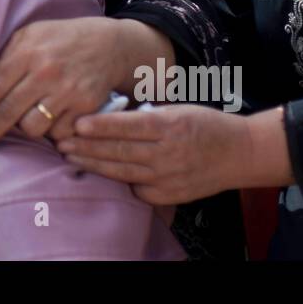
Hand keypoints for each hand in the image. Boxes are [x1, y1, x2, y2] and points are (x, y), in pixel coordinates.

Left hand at [0, 17, 173, 145]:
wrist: (109, 44)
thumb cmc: (61, 39)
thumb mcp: (30, 35)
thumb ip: (6, 57)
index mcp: (27, 51)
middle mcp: (46, 72)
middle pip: (8, 113)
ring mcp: (67, 91)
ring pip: (32, 128)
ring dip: (25, 128)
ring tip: (24, 121)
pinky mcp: (85, 107)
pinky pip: (58, 133)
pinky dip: (52, 131)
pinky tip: (51, 120)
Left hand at [57, 103, 272, 204]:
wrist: (241, 153)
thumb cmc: (207, 124)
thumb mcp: (179, 108)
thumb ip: (148, 115)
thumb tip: (110, 116)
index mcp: (171, 125)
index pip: (129, 126)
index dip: (101, 126)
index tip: (77, 123)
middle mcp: (169, 153)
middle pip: (120, 151)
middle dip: (87, 147)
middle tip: (61, 141)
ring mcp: (170, 177)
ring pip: (124, 171)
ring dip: (94, 164)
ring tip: (70, 155)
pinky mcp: (172, 194)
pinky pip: (139, 189)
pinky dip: (120, 181)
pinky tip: (100, 173)